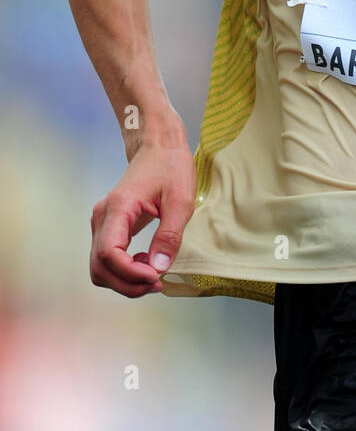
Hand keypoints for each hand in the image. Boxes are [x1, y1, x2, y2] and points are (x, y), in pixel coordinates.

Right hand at [90, 139, 196, 297]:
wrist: (159, 147)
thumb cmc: (171, 168)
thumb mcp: (181, 200)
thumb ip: (169, 235)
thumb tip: (159, 268)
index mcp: (118, 208)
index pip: (108, 253)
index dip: (130, 273)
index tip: (156, 277)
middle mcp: (102, 217)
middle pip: (99, 267)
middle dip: (127, 283)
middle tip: (157, 283)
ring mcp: (101, 223)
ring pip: (100, 267)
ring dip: (125, 280)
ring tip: (154, 274)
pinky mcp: (107, 227)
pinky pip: (107, 259)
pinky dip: (123, 270)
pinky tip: (147, 264)